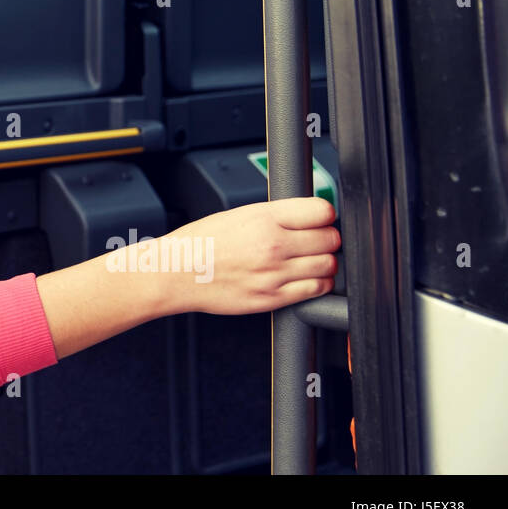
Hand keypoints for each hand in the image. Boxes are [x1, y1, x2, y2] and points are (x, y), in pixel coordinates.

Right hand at [161, 196, 339, 315]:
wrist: (177, 272)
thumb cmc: (201, 242)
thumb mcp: (239, 214)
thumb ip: (275, 215)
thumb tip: (307, 216)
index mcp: (264, 218)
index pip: (322, 211)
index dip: (324, 215)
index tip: (320, 219)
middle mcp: (273, 245)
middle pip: (331, 239)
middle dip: (327, 238)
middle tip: (316, 240)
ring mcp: (275, 273)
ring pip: (328, 265)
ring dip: (324, 261)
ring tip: (309, 260)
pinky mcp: (273, 297)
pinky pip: (316, 289)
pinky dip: (319, 283)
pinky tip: (306, 277)